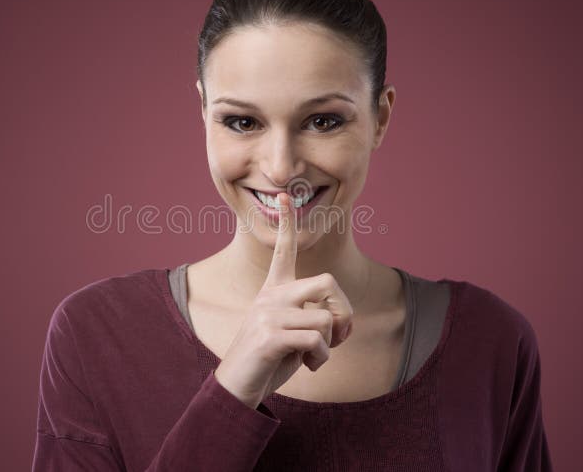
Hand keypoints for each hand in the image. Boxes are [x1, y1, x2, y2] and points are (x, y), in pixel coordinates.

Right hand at [213, 192, 353, 408]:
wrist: (238, 386)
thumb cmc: (271, 359)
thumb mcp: (295, 333)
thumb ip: (314, 317)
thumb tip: (341, 319)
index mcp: (274, 290)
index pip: (284, 250)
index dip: (286, 224)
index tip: (284, 196)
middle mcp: (270, 295)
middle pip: (328, 282)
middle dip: (344, 311)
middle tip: (338, 335)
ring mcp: (268, 314)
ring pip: (326, 316)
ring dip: (331, 344)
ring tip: (314, 356)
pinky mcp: (269, 335)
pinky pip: (316, 338)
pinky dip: (321, 357)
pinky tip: (308, 365)